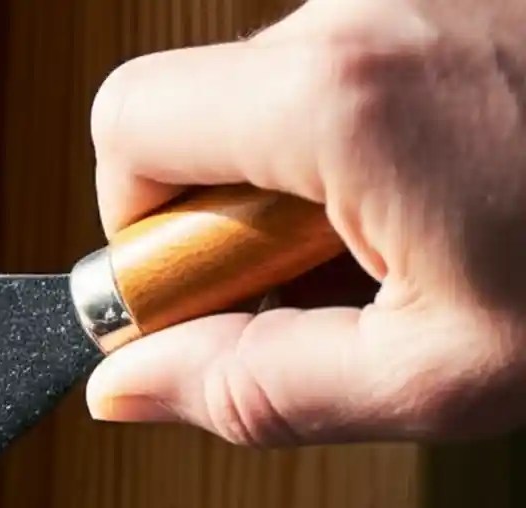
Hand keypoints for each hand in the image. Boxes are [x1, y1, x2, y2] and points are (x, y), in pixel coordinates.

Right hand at [86, 0, 525, 444]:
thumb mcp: (440, 372)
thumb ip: (255, 388)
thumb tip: (124, 390)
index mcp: (338, 96)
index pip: (129, 128)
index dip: (144, 224)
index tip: (213, 287)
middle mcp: (366, 6)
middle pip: (200, 109)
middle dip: (238, 209)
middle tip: (342, 276)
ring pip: (280, 92)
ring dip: (315, 178)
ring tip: (433, 229)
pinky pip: (357, 65)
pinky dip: (377, 138)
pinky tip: (462, 183)